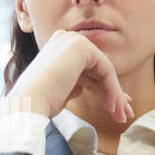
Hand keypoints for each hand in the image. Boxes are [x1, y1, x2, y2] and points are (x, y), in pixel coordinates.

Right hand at [0, 29, 133, 123]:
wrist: (30, 102)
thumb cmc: (42, 101)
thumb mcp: (63, 89)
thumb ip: (77, 83)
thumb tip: (88, 87)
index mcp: (58, 47)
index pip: (88, 67)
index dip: (104, 88)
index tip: (115, 107)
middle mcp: (65, 39)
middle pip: (98, 68)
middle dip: (113, 92)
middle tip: (124, 112)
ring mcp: (73, 40)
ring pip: (104, 70)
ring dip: (115, 94)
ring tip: (121, 116)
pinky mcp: (81, 47)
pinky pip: (105, 70)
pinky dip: (112, 89)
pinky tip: (112, 107)